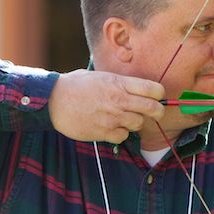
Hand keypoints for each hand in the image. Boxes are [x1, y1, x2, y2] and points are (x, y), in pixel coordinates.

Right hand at [49, 71, 164, 142]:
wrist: (52, 100)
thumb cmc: (76, 86)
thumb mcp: (102, 76)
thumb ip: (122, 83)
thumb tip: (140, 89)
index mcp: (119, 83)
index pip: (153, 89)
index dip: (160, 94)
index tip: (158, 97)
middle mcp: (119, 100)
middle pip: (153, 109)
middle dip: (158, 112)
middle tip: (155, 113)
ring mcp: (112, 117)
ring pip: (139, 124)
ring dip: (135, 122)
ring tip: (123, 117)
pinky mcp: (103, 132)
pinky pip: (123, 136)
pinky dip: (120, 133)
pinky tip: (111, 126)